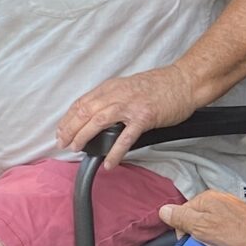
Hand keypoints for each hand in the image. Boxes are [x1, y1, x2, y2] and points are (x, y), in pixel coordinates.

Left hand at [54, 62, 195, 167]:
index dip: (68, 118)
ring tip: (77, 149)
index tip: (61, 131)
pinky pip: (125, 137)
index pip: (82, 102)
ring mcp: (130, 106)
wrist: (184, 82)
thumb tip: (98, 114)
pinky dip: (115, 152)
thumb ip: (113, 98)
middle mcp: (117, 94)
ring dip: (84, 136)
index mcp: (112, 87)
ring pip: (98, 121)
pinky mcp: (144, 118)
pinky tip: (109, 163)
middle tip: (62, 143)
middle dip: (70, 129)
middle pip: (85, 112)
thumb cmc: (161, 86)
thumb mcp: (129, 86)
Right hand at [157, 189, 245, 245]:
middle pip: (196, 221)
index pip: (181, 213)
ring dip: (211, 241)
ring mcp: (230, 211)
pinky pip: (223, 233)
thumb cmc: (240, 234)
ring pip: (209, 228)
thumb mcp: (202, 227)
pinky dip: (224, 242)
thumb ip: (181, 218)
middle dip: (197, 236)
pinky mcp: (239, 222)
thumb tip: (163, 211)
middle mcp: (218, 201)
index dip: (182, 231)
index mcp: (206, 199)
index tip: (189, 243)